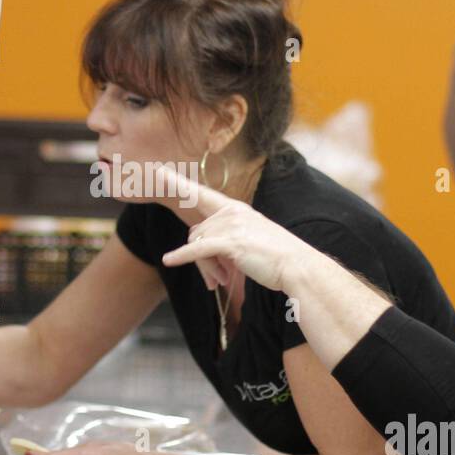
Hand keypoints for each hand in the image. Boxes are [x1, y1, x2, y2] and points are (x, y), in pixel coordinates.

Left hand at [157, 166, 317, 293]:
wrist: (296, 266)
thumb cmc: (274, 257)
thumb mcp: (248, 241)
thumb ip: (225, 239)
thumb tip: (202, 250)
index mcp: (236, 209)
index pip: (202, 194)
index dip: (179, 183)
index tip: (159, 172)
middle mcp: (231, 212)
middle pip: (196, 232)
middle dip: (202, 258)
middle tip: (216, 281)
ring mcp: (231, 226)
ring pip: (198, 245)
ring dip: (206, 267)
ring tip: (222, 282)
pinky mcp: (230, 242)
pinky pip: (198, 250)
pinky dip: (182, 256)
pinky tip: (169, 260)